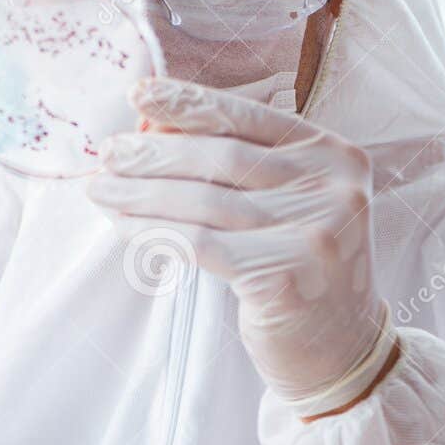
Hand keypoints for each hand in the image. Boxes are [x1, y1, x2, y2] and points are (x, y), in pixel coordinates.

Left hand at [87, 78, 394, 417]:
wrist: (342, 349)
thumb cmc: (303, 268)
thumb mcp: (295, 202)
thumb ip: (248, 167)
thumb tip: (157, 130)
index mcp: (335, 155)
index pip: (250, 117)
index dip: (190, 103)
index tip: (140, 95)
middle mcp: (333, 188)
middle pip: (223, 159)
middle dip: (156, 152)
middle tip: (108, 152)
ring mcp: (314, 233)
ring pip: (205, 202)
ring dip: (142, 194)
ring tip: (102, 188)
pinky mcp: (284, 277)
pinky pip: (199, 245)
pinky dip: (154, 233)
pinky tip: (125, 227)